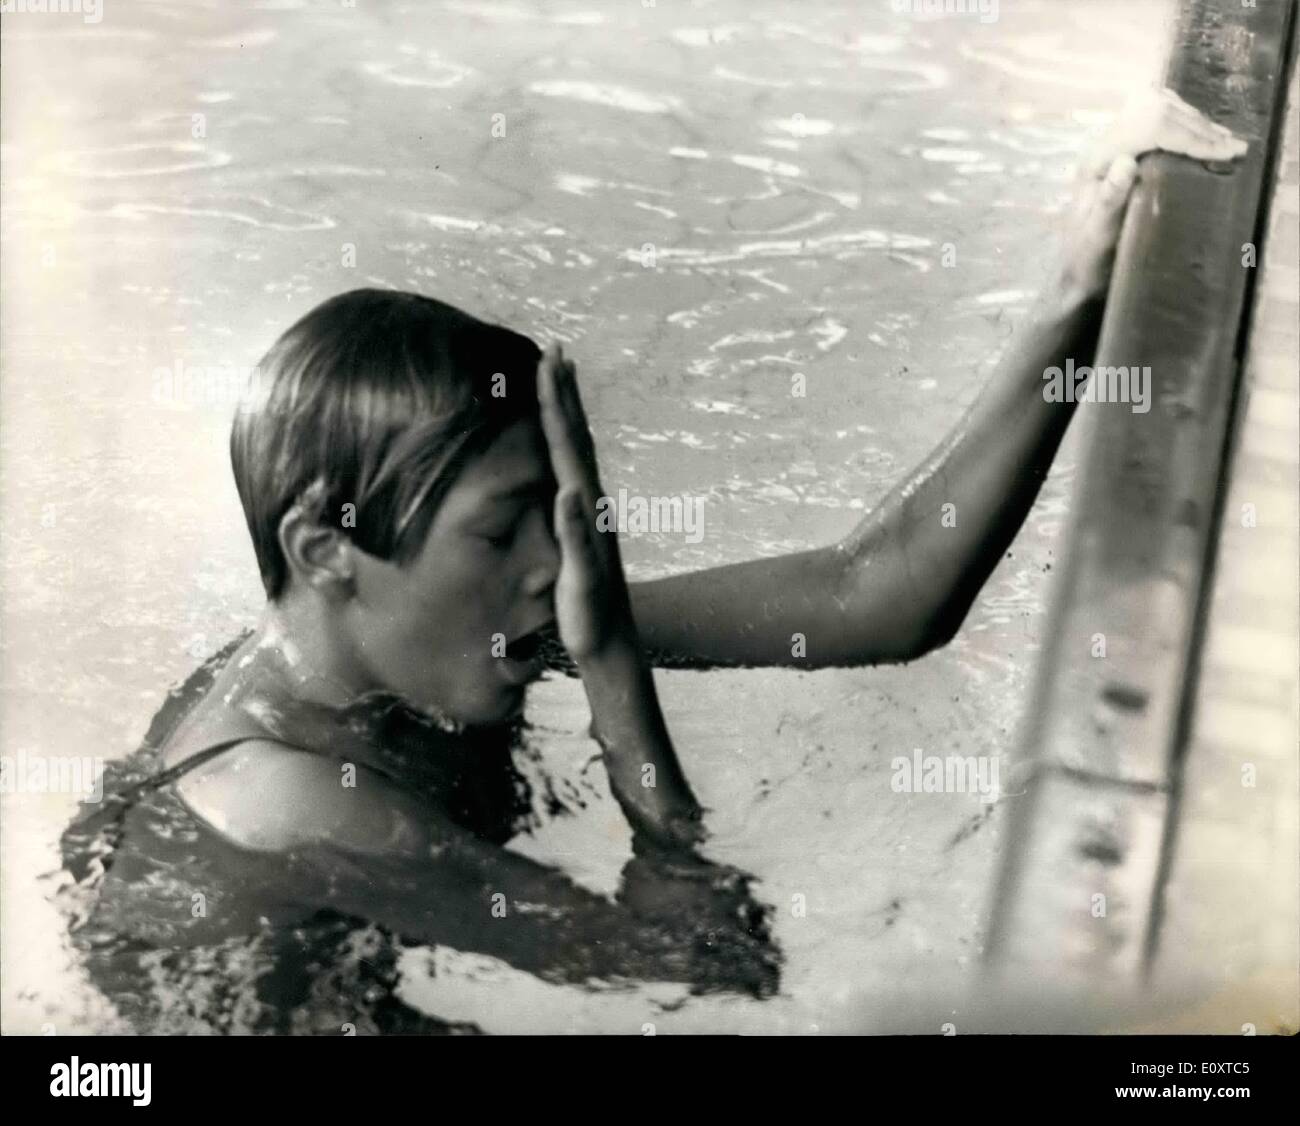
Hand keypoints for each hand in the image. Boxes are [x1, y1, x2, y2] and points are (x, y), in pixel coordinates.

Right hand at [537, 344, 634, 662]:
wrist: (613, 644)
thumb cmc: (590, 619)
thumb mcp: (580, 581)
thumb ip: (574, 537)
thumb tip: (566, 492)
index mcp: (585, 509)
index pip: (567, 445)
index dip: (555, 405)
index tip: (548, 363)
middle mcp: (592, 503)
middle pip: (575, 436)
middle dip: (562, 393)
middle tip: (555, 350)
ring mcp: (591, 512)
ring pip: (578, 449)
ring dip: (567, 412)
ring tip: (561, 380)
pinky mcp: (586, 524)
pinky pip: (574, 470)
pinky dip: (566, 444)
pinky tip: (562, 442)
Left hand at [1057, 87, 1247, 303]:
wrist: (1077, 262)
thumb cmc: (1088, 252)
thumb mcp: (1098, 231)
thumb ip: (1109, 197)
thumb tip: (1127, 161)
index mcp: (1097, 159)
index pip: (1150, 128)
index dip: (1189, 136)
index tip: (1222, 151)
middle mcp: (1103, 143)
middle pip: (1157, 113)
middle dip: (1199, 128)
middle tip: (1235, 147)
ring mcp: (1113, 142)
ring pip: (1159, 110)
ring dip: (1196, 124)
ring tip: (1228, 142)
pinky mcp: (1123, 146)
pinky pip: (1158, 119)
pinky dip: (1186, 124)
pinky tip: (1206, 136)